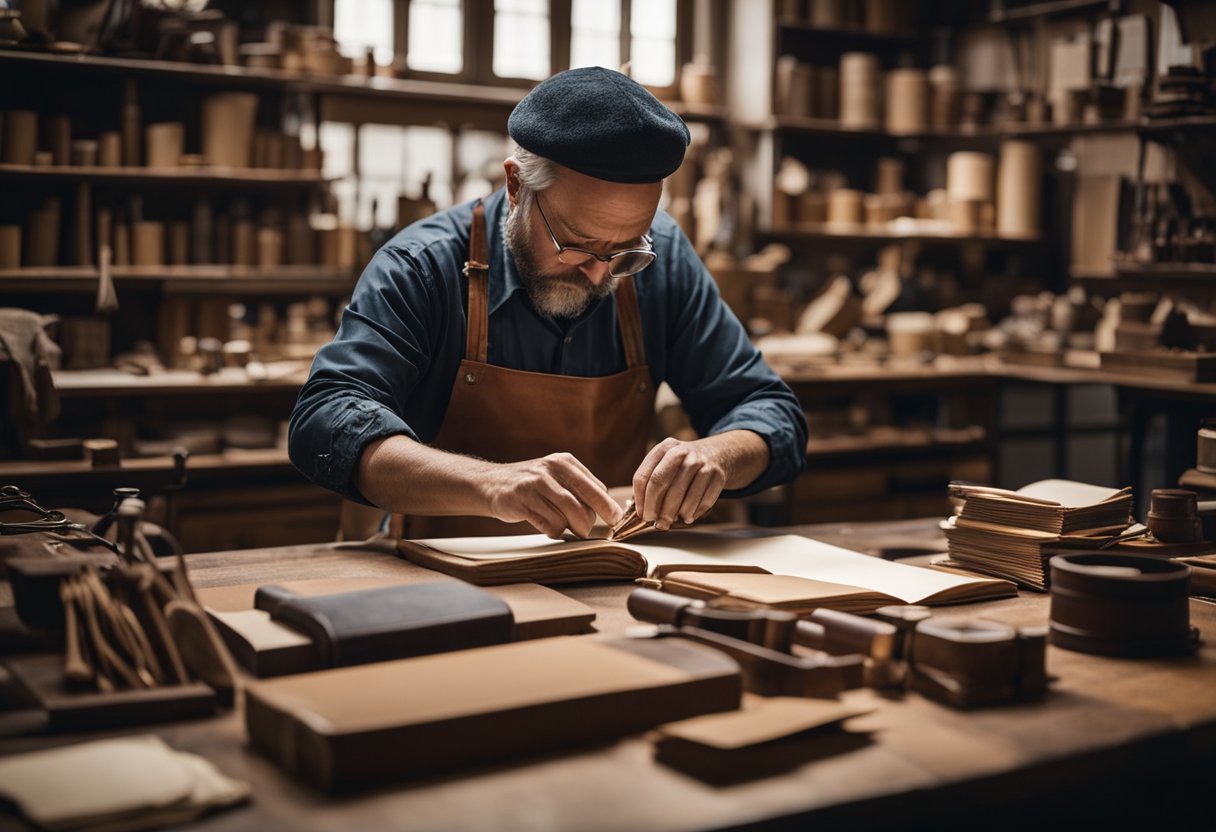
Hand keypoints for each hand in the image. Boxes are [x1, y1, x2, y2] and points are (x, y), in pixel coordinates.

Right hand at [483, 453, 623, 538]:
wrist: (491, 482)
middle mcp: (550, 469)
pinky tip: (548, 527)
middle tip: (586, 530)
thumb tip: (610, 510)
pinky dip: (554, 531)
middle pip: (582, 505)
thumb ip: (580, 488)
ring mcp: (534, 485)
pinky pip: (548, 524)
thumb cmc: (532, 484)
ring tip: (567, 529)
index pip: (596, 488)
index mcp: (564, 462)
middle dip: (589, 523)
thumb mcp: (556, 475)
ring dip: (571, 528)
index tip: (613, 520)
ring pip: (567, 516)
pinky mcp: (521, 501)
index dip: (607, 507)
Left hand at [632, 438, 726, 530]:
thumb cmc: (684, 465)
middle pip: (659, 483)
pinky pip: (701, 501)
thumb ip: (652, 480)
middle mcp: (683, 452)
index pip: (644, 476)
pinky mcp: (717, 476)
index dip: (640, 499)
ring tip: (670, 522)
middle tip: (655, 522)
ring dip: (673, 514)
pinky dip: (692, 513)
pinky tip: (687, 517)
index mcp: (665, 447)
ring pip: (681, 496)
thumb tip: (643, 511)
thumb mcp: (667, 461)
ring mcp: (701, 463)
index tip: (642, 514)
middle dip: (655, 508)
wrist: (718, 453)